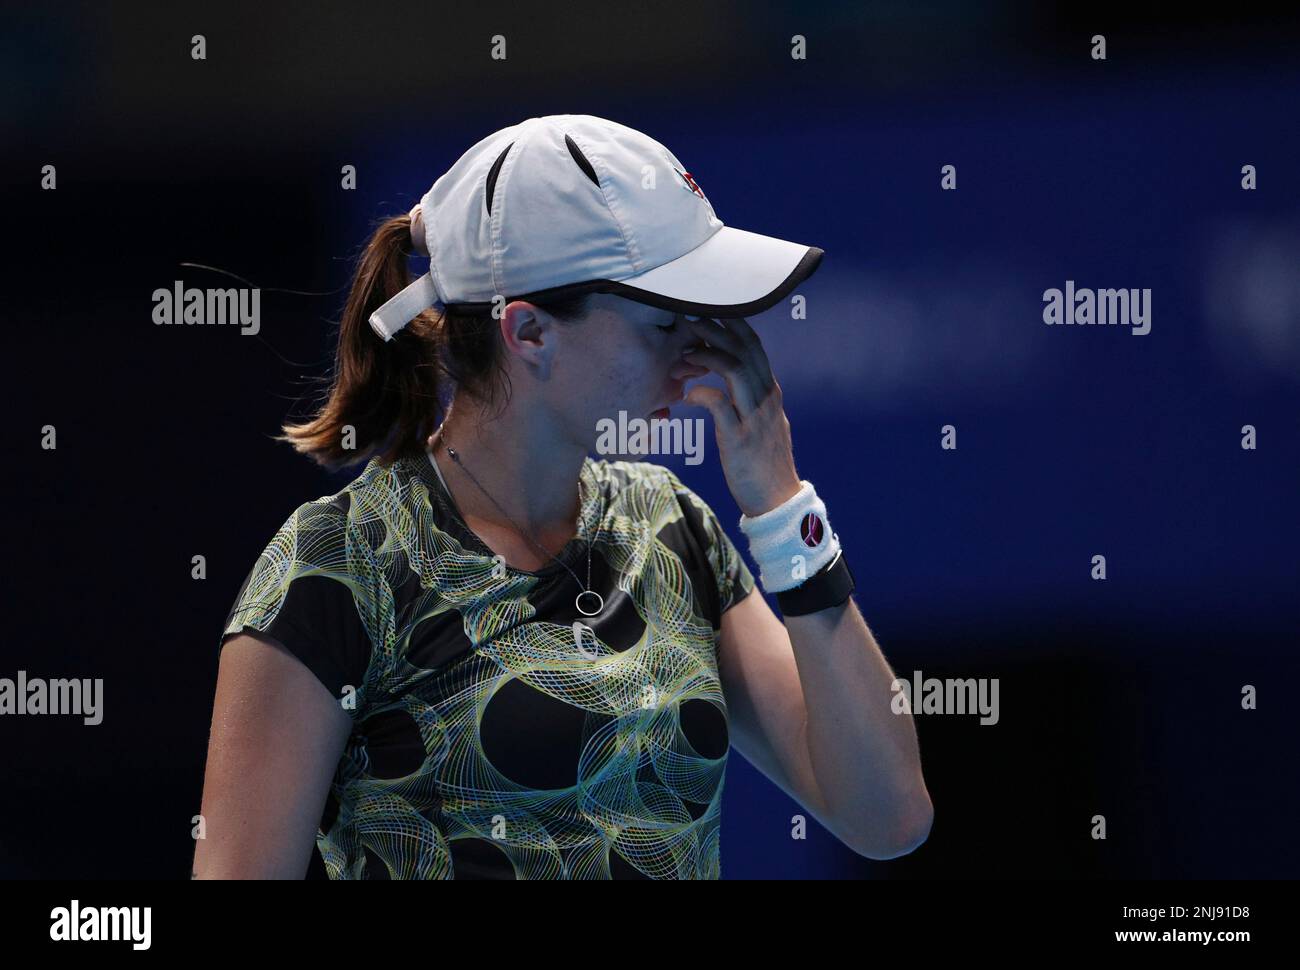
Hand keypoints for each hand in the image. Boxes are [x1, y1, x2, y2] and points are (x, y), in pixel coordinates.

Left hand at [679, 316, 801, 517]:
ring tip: (685, 353)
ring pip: (736, 371)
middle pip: (746, 350)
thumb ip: (752, 397)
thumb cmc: (765, 463)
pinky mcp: (740, 440)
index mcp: (770, 392)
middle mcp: (766, 399)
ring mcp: (755, 418)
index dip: (732, 325)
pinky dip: (701, 394)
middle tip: (690, 318)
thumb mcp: (764, 422)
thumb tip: (736, 377)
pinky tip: (687, 395)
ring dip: (709, 356)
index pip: (754, 347)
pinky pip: (719, 406)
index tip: (708, 310)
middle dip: (717, 330)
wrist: (777, 501)